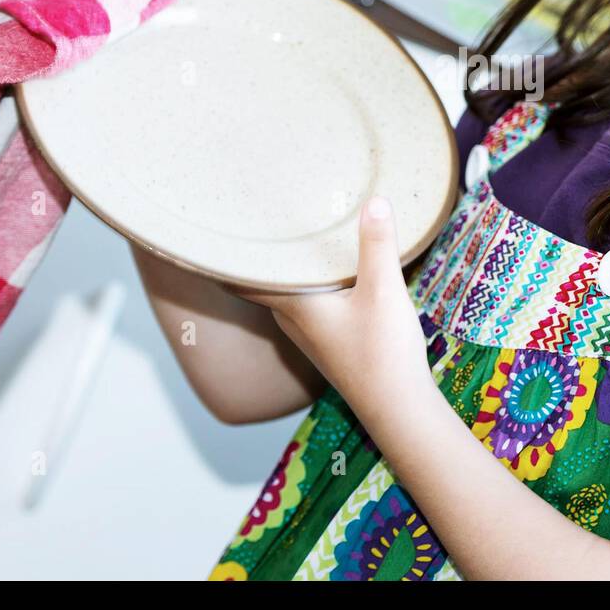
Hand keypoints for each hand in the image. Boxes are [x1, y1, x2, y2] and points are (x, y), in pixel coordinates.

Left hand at [237, 196, 435, 417]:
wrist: (398, 408)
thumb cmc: (382, 354)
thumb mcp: (384, 291)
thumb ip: (377, 245)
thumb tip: (374, 200)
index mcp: (293, 306)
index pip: (241, 281)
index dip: (222, 259)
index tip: (211, 232)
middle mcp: (293, 320)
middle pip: (261, 283)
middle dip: (256, 256)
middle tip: (250, 221)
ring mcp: (310, 334)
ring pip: (285, 293)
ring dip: (283, 269)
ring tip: (285, 237)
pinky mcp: (330, 340)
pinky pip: (306, 302)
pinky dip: (306, 283)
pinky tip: (324, 272)